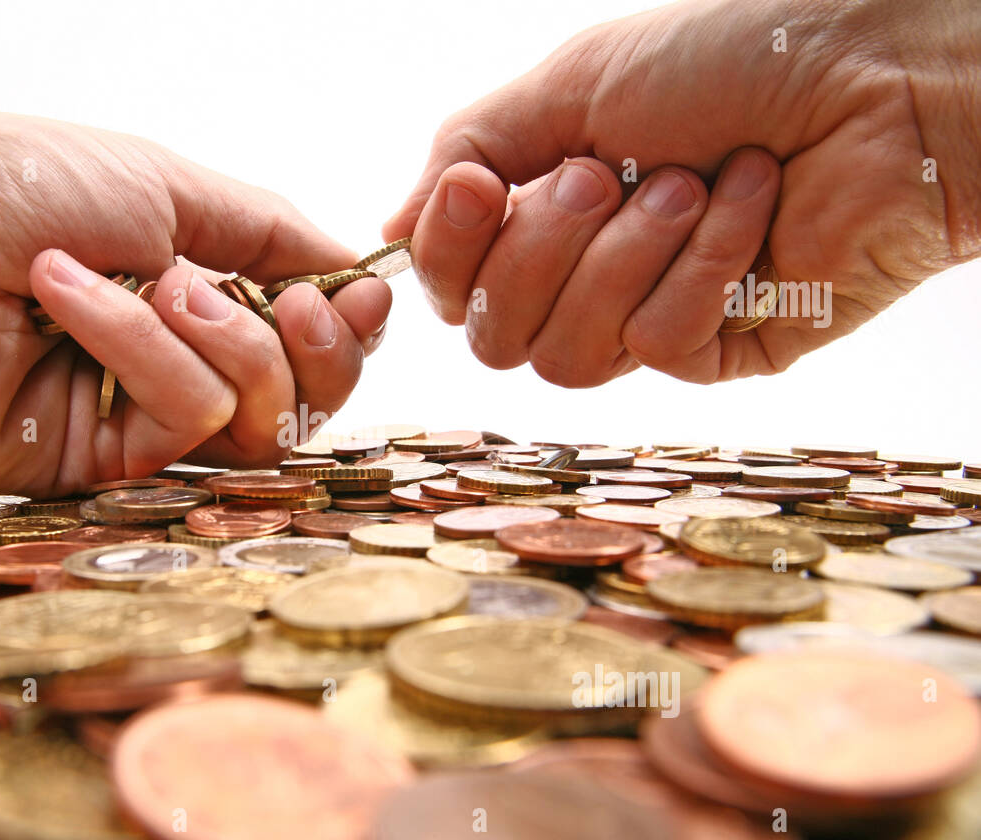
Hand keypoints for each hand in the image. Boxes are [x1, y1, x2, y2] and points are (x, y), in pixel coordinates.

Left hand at [0, 110, 388, 494]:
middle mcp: (164, 355)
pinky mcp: (94, 464)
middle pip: (299, 393)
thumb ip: (266, 231)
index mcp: (183, 282)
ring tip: (155, 280)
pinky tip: (73, 305)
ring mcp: (129, 413)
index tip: (363, 295)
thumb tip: (353, 264)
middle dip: (316, 345)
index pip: (301, 331)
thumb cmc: (0, 186)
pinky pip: (183, 422)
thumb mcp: (161, 180)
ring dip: (225, 336)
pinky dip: (147, 352)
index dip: (346, 323)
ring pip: (255, 415)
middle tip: (302, 305)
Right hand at [385, 0, 980, 385]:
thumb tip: (388, 223)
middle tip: (607, 171)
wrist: (877, 68)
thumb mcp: (573, 83)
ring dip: (623, 259)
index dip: (450, 252)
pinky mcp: (722, 350)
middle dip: (543, 250)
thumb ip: (470, 151)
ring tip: (687, 183)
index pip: (452, 287)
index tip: (483, 185)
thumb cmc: (730, 55)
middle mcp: (587, 278)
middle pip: (496, 336)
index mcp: (545, 216)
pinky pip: (661, 346)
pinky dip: (702, 265)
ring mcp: (651, 321)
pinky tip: (751, 203)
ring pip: (567, 359)